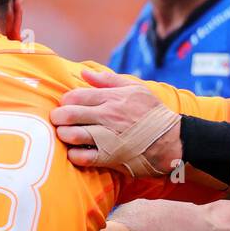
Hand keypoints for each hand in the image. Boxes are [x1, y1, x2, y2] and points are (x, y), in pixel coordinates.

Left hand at [50, 68, 181, 173]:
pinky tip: (74, 152)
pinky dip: (74, 155)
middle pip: (69, 114)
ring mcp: (108, 137)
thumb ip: (108, 80)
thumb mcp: (135, 89)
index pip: (75, 96)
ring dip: (64, 135)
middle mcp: (107, 116)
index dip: (65, 102)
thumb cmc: (153, 114)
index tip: (65, 106)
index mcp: (111, 98)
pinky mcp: (110, 157)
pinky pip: (83, 157)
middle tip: (57, 121)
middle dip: (58, 118)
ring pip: (73, 135)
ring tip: (64, 135)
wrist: (172, 141)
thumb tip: (84, 73)